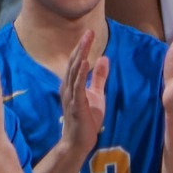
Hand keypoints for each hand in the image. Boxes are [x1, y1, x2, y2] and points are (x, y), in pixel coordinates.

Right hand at [58, 29, 108, 155]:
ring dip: (80, 56)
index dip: (82, 47)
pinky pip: (78, 87)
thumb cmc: (86, 118)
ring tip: (86, 42)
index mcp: (72, 84)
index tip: (89, 33)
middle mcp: (68, 87)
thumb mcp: (97, 94)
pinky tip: (85, 63)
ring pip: (74, 72)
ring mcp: (70, 96)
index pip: (76, 61)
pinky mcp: (76, 105)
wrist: (79, 141)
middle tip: (89, 32)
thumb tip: (104, 58)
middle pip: (73, 62)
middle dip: (81, 47)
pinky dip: (81, 74)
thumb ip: (99, 77)